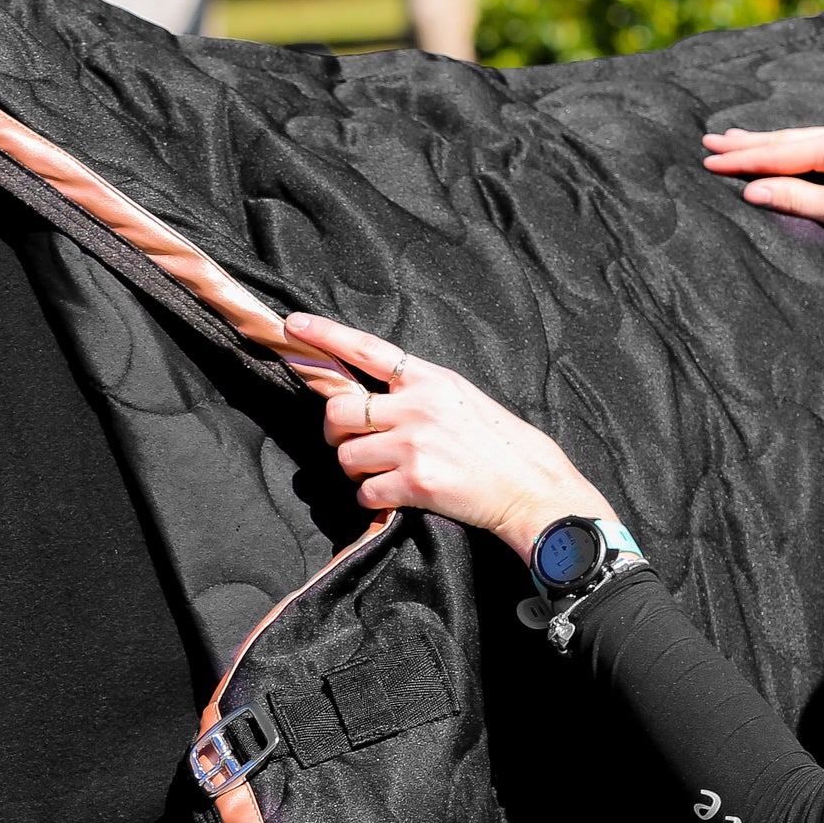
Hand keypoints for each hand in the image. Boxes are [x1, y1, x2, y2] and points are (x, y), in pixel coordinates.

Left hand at [283, 312, 613, 560]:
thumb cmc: (495, 443)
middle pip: (339, 410)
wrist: (530, 485)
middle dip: (336, 432)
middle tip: (352, 444)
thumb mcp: (459, 397)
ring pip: (346, 455)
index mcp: (429, 378)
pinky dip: (370, 498)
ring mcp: (414, 443)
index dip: (325, 336)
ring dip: (355, 470)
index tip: (293, 324)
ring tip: (382, 473)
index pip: (366, 348)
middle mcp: (418, 405)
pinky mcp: (415, 482)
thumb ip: (414, 391)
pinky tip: (394, 496)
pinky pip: (364, 490)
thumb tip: (366, 398)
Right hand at [701, 118, 823, 291]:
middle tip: (711, 139)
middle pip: (790, 138)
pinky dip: (797, 148)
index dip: (743, 159)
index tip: (709, 158)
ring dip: (770, 142)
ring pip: (806, 140)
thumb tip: (752, 191)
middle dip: (749, 142)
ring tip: (736, 139)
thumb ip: (794, 198)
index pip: (781, 151)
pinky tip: (781, 147)